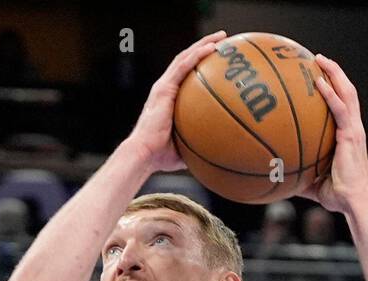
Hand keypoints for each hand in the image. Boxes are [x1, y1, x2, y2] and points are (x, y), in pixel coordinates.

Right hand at [125, 30, 227, 172]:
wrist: (144, 154)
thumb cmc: (160, 156)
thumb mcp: (184, 148)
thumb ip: (198, 145)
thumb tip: (218, 153)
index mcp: (168, 99)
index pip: (185, 75)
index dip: (201, 62)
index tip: (219, 57)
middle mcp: (164, 89)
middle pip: (187, 60)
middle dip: (205, 46)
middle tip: (224, 40)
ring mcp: (163, 87)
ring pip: (185, 57)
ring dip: (204, 44)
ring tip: (222, 36)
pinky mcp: (163, 88)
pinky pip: (183, 66)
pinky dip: (197, 55)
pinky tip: (213, 48)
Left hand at [299, 54, 367, 213]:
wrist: (353, 201)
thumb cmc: (336, 195)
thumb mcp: (311, 182)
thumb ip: (297, 175)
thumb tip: (275, 177)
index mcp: (347, 135)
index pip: (341, 105)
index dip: (333, 89)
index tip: (317, 77)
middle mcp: (352, 127)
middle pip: (346, 91)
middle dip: (333, 72)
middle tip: (317, 59)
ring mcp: (354, 129)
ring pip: (347, 92)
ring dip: (334, 73)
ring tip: (319, 60)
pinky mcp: (351, 134)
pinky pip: (340, 108)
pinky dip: (330, 93)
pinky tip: (319, 82)